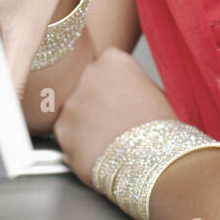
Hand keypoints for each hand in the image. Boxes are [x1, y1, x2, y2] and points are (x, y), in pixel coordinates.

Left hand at [53, 46, 178, 187]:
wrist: (150, 160)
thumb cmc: (158, 127)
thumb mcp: (152, 90)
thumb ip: (128, 83)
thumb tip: (122, 89)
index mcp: (112, 60)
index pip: (104, 66)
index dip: (111, 86)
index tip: (118, 98)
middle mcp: (88, 74)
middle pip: (86, 86)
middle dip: (95, 102)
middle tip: (111, 120)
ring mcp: (72, 101)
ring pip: (75, 111)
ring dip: (85, 124)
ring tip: (107, 139)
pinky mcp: (62, 128)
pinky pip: (67, 134)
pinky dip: (77, 144)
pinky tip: (98, 151)